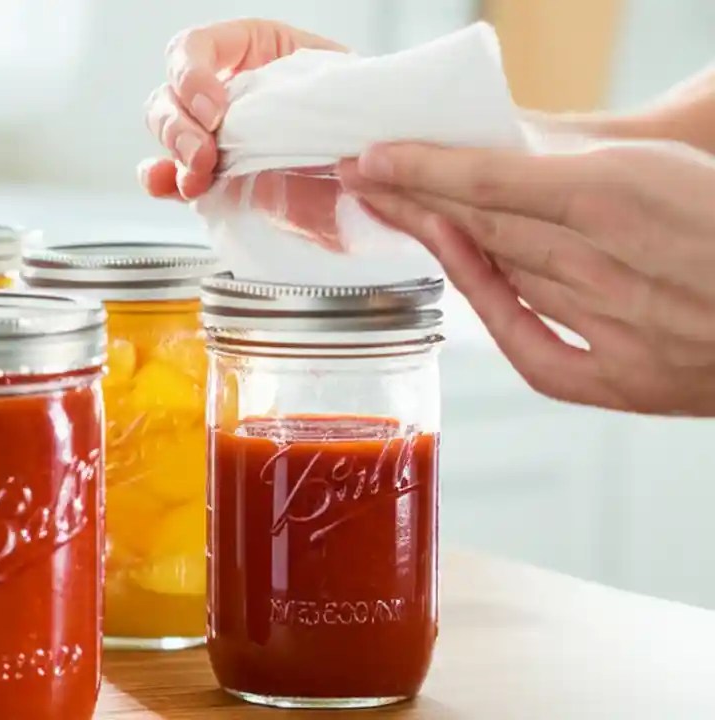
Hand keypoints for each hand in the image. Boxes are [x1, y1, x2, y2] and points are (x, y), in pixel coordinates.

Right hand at [139, 19, 344, 200]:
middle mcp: (221, 88)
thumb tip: (314, 104)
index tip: (216, 110)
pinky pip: (168, 174)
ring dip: (176, 155)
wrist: (369, 161)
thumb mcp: (343, 82)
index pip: (195, 46)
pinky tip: (166, 185)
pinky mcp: (208, 173)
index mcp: (249, 49)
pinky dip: (161, 180)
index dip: (193, 74)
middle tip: (206, 154)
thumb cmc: (357, 111)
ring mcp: (209, 132)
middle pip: (169, 93)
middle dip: (180, 127)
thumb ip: (320, 86)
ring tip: (199, 178)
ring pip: (165, 130)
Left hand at [338, 141, 714, 415]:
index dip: (422, 169)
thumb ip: (587, 163)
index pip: (489, 181)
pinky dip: (492, 312)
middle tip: (362, 179)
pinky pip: (534, 350)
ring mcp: (616, 326)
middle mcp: (608, 262)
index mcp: (623, 194)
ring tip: (393, 214)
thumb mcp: (670, 164)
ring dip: (442, 243)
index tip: (371, 157)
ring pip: (504, 275)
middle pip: (484, 227)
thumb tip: (510, 155)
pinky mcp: (627, 381)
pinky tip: (460, 280)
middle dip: (415, 199)